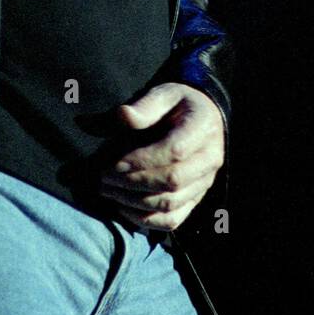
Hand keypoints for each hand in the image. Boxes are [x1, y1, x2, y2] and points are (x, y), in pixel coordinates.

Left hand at [98, 82, 225, 232]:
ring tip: (108, 190)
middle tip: (103, 178)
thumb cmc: (177, 105)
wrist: (201, 119)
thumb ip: (142, 107)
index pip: (174, 151)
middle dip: (133, 182)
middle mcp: (210, 158)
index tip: (112, 163)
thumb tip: (118, 117)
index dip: (141, 161)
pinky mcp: (196, 199)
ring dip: (134, 201)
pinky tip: (122, 207)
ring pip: (171, 203)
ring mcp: (205, 182)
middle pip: (173, 181)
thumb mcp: (162, 95)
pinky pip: (173, 219)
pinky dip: (145, 219)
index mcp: (203, 127)